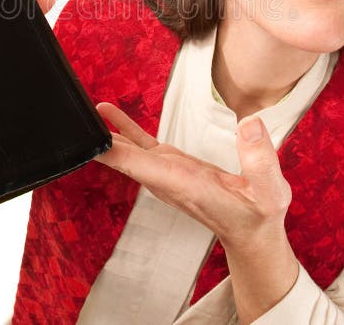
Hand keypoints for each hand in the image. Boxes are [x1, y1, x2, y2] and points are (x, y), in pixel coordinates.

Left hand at [93, 102, 298, 322]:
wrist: (252, 233)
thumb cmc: (259, 214)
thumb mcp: (270, 191)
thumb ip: (260, 159)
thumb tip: (250, 123)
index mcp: (184, 183)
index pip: (139, 165)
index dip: (111, 151)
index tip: (86, 139)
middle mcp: (167, 179)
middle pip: (123, 158)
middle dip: (98, 141)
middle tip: (72, 116)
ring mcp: (166, 173)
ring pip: (128, 151)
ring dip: (107, 133)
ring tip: (87, 110)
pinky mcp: (171, 165)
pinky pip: (141, 146)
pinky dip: (125, 131)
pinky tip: (110, 116)